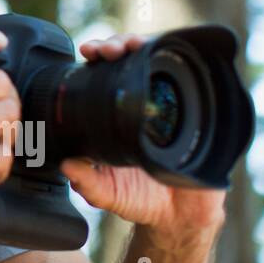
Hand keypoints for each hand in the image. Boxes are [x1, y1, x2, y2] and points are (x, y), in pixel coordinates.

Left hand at [60, 33, 225, 233]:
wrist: (182, 218)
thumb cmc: (141, 199)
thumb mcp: (109, 194)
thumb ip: (88, 183)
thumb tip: (67, 166)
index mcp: (113, 115)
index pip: (102, 74)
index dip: (96, 58)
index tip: (88, 51)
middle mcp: (140, 105)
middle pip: (128, 60)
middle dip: (117, 44)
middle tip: (108, 48)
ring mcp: (169, 106)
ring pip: (157, 62)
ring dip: (145, 46)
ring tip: (134, 44)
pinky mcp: (196, 114)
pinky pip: (190, 82)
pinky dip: (181, 63)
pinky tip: (171, 55)